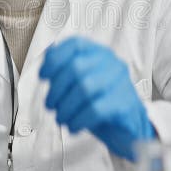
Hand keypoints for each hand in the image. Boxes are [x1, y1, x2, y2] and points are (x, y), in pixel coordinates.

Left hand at [39, 36, 152, 160]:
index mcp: (98, 52)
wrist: (128, 124)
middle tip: (50, 105)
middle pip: (76, 67)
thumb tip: (46, 63)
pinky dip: (78, 120)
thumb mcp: (81, 82)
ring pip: (85, 89)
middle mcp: (111, 62)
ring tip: (61, 118)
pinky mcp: (124, 103)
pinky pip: (96, 109)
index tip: (43, 76)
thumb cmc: (99, 100)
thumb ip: (64, 70)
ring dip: (66, 107)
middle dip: (56, 89)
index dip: (54, 59)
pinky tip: (73, 126)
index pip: (75, 44)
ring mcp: (120, 81)